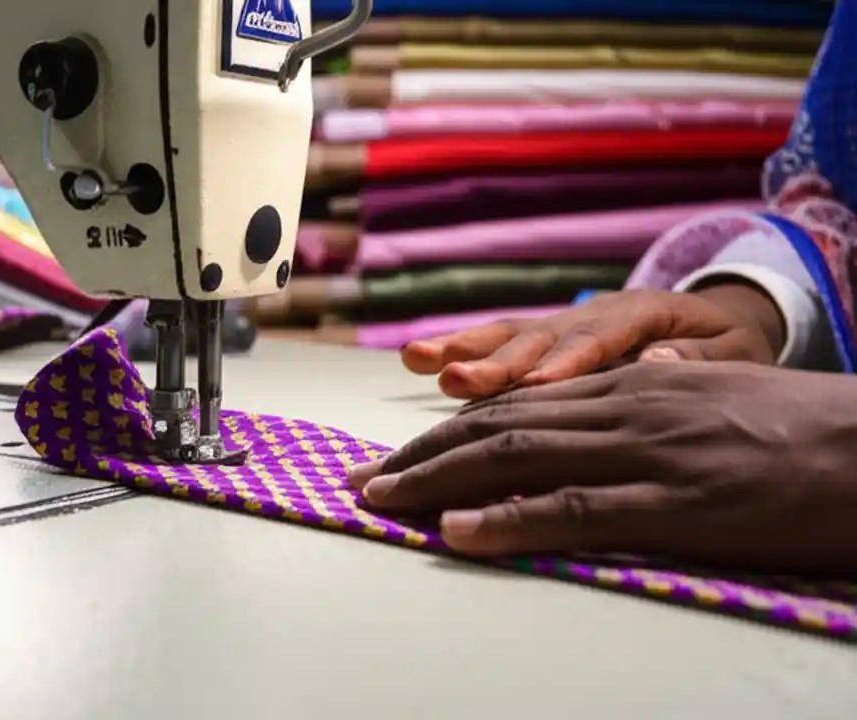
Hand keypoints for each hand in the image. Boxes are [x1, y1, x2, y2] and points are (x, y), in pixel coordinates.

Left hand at [349, 362, 856, 573]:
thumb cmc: (807, 432)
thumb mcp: (716, 402)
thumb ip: (656, 400)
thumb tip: (620, 398)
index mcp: (633, 385)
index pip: (517, 407)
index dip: (447, 433)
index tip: (398, 457)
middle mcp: (626, 407)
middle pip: (498, 427)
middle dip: (420, 456)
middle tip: (362, 483)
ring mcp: (650, 452)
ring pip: (518, 459)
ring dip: (437, 483)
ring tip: (380, 504)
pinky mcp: (680, 503)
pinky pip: (575, 508)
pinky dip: (507, 520)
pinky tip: (457, 534)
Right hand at [402, 286, 784, 399]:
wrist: (717, 319)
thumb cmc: (729, 344)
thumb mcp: (737, 352)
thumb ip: (700, 359)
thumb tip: (660, 362)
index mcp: (642, 314)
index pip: (600, 340)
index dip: (568, 362)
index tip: (538, 385)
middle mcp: (590, 313)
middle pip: (540, 338)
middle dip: (497, 362)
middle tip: (458, 380)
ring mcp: (562, 325)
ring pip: (508, 336)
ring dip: (461, 350)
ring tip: (417, 359)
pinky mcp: (542, 340)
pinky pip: (499, 343)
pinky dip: (458, 351)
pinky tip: (418, 362)